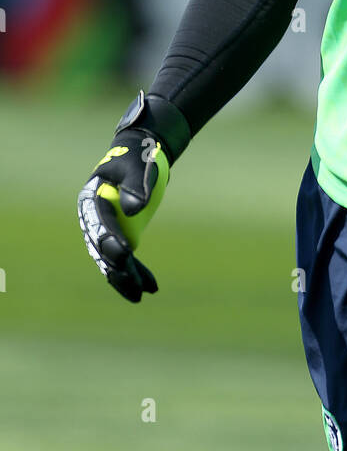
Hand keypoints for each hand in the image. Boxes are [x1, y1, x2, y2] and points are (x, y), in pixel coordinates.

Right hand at [77, 128, 169, 302]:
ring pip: (112, 259)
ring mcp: (105, 228)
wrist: (140, 155)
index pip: (100, 223)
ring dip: (126, 277)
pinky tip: (151, 287)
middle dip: (117, 268)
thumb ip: (136, 184)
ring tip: (141, 295)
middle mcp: (93, 218)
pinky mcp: (119, 234)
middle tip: (134, 286)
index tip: (126, 253)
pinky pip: (126, 257)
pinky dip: (137, 271)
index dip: (112, 239)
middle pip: (101, 248)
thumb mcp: (139, 165)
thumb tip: (133, 208)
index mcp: (91, 199)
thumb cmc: (138, 157)